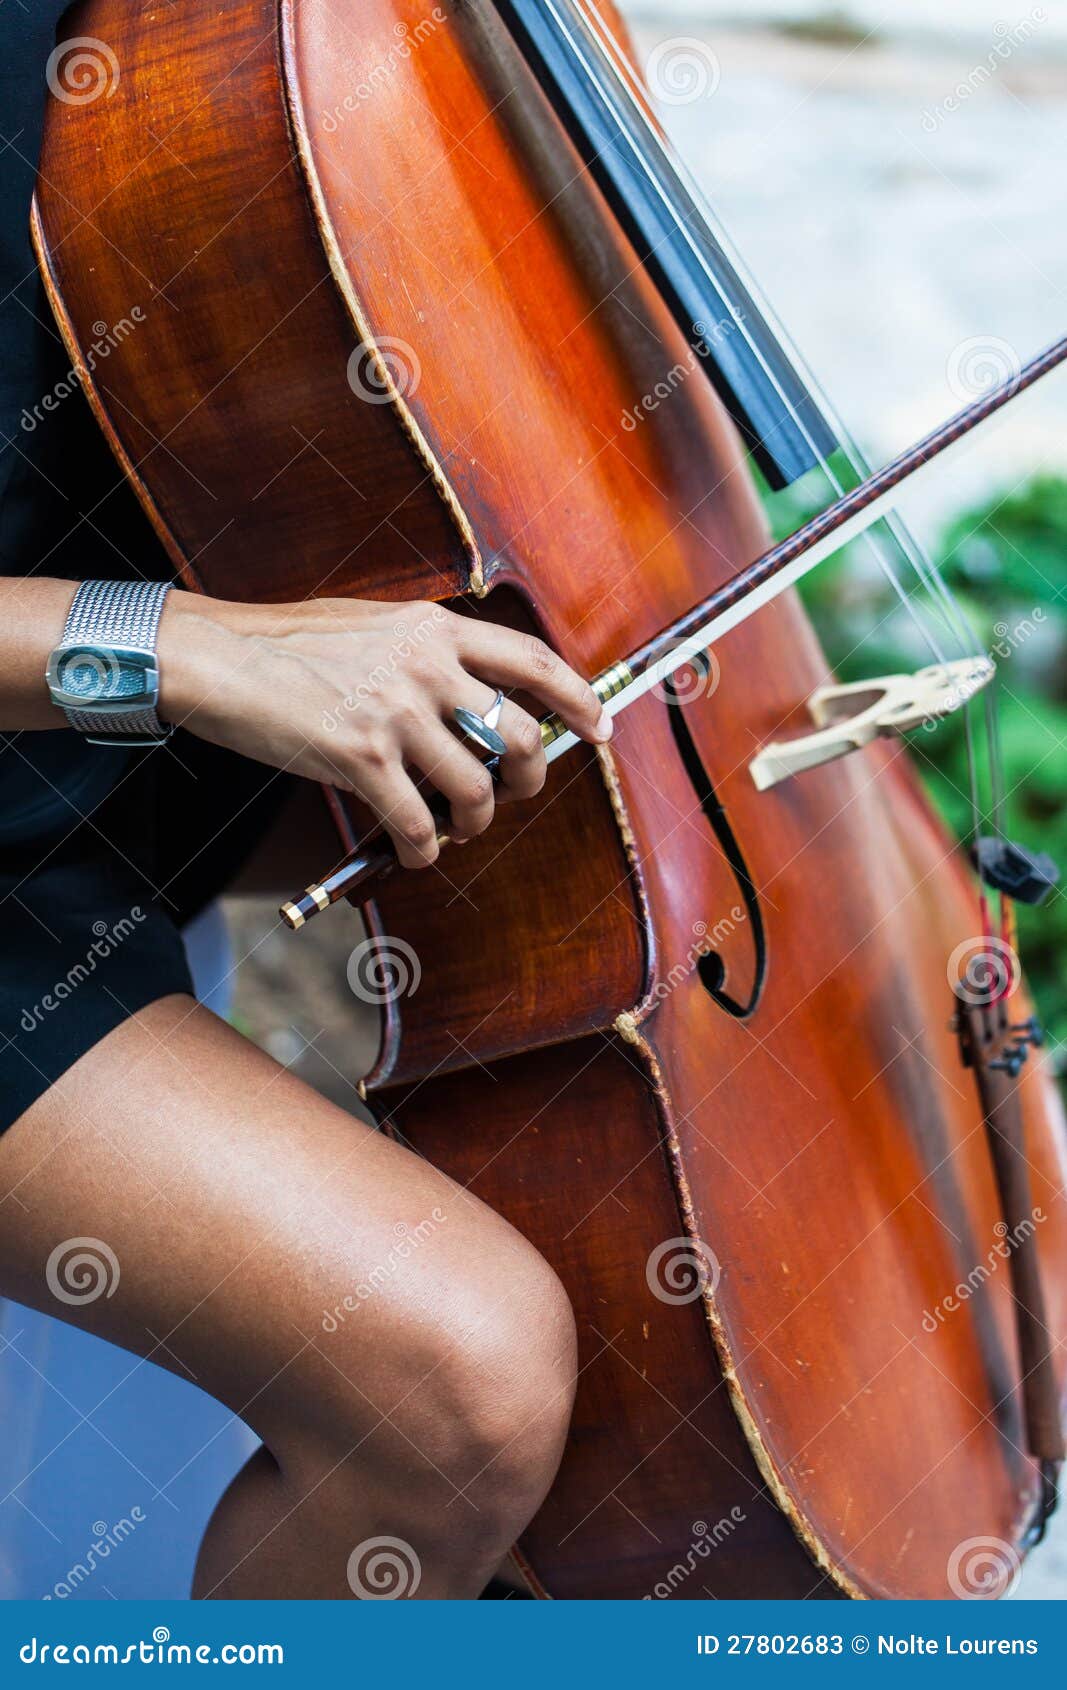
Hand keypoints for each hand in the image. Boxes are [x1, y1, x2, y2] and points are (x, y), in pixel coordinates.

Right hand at [158, 593, 611, 868]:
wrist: (220, 660)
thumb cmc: (291, 646)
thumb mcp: (375, 625)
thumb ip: (429, 650)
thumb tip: (474, 693)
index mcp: (435, 628)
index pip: (533, 660)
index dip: (577, 698)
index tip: (599, 727)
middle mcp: (427, 667)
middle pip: (519, 736)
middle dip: (529, 779)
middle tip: (512, 794)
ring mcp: (396, 713)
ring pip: (477, 790)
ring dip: (474, 823)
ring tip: (454, 827)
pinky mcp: (361, 758)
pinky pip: (420, 824)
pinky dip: (425, 851)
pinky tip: (414, 851)